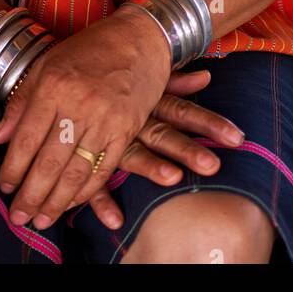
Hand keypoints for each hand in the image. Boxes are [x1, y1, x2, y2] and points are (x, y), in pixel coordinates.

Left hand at [0, 8, 173, 228]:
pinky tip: (73, 203)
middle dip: (31, 195)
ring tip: (42, 219)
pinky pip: (104, 168)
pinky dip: (87, 190)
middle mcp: (78, 104)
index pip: (26, 138)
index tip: (4, 187)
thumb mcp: (48, 64)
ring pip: (75, 171)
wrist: (140, 36)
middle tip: (19, 218)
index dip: (13, 168)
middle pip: (48, 161)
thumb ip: (21, 101)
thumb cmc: (89, 48)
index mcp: (53, 85)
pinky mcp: (127, 128)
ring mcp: (105, 118)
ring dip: (57, 201)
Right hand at [81, 78, 245, 230]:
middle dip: (188, 150)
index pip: (182, 111)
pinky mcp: (84, 155)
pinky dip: (102, 200)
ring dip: (151, 167)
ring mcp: (107, 136)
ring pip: (131, 153)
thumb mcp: (141, 76)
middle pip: (163, 134)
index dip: (209, 124)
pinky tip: (116, 219)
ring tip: (173, 179)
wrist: (54, 72)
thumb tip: (206, 76)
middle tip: (214, 165)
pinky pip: (93, 179)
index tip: (237, 137)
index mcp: (146, 99)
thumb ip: (173, 81)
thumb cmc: (107, 77)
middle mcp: (130, 118)